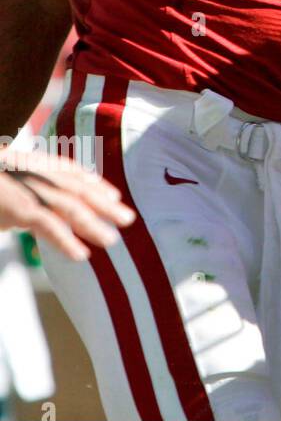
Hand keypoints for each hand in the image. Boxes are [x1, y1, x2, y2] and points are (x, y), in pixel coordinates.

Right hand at [0, 147, 135, 260]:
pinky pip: (47, 224)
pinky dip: (66, 240)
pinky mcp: (17, 208)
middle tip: (128, 219)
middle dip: (104, 204)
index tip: (114, 196)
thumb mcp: (11, 182)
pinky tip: (80, 254)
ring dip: (92, 224)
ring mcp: (28, 190)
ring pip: (69, 207)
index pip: (71, 172)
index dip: (95, 184)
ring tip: (111, 241)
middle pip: (78, 188)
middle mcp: (36, 173)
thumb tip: (45, 204)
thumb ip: (31, 191)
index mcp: (35, 165)